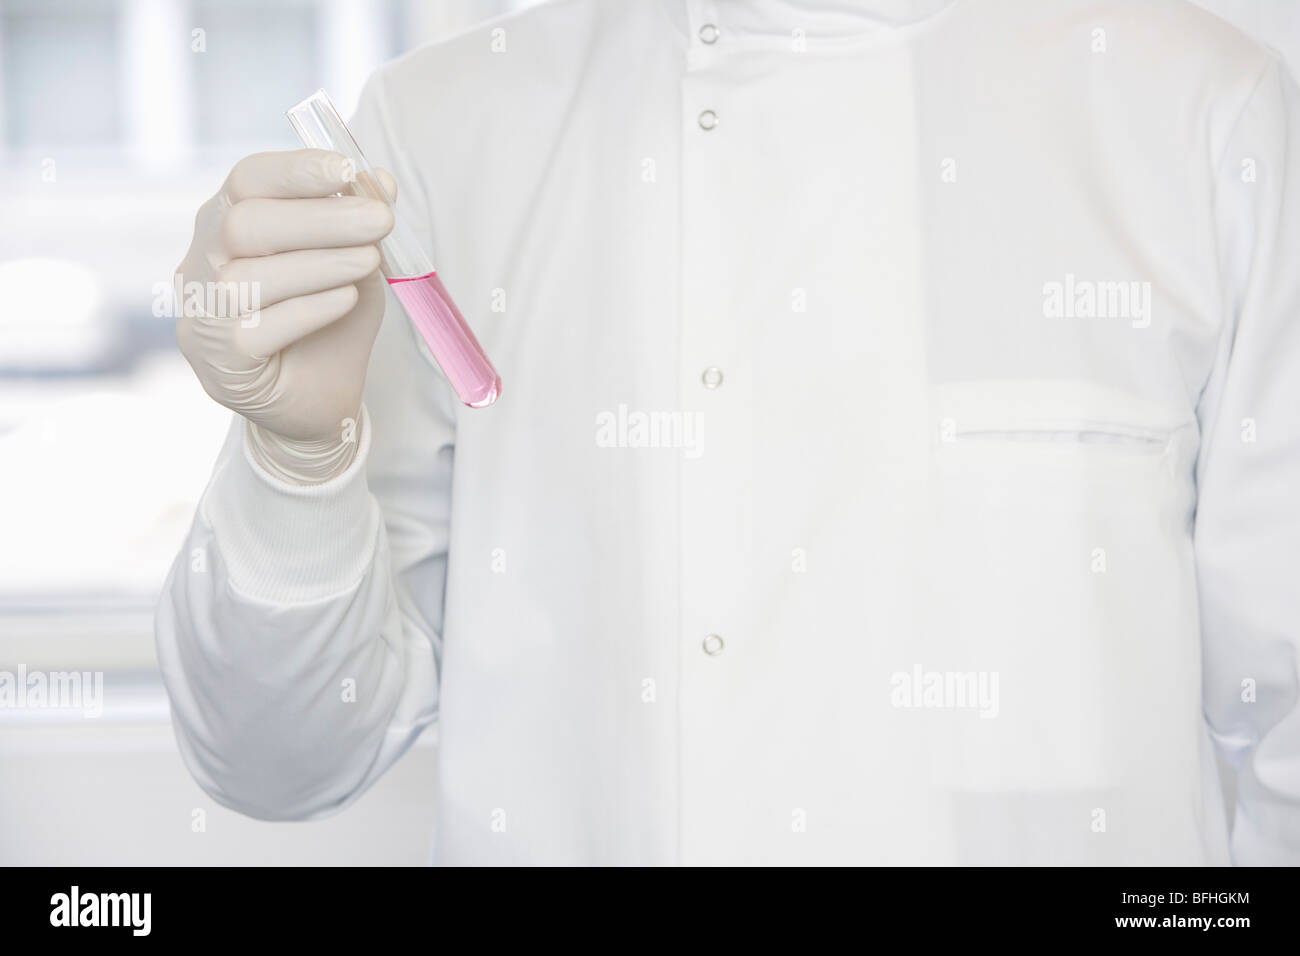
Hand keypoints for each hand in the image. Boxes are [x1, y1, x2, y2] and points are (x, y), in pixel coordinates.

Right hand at [175, 149, 396, 479]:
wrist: (320, 401)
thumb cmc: (330, 324)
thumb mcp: (356, 265)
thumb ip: (362, 224)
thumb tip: (382, 180)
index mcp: (229, 223)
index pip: (247, 181)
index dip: (294, 170)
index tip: (347, 168)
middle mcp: (204, 261)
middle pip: (245, 224)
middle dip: (320, 219)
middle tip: (380, 221)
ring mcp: (205, 312)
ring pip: (249, 277)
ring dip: (320, 264)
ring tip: (370, 261)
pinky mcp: (221, 360)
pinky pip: (260, 328)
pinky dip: (310, 309)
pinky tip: (346, 300)